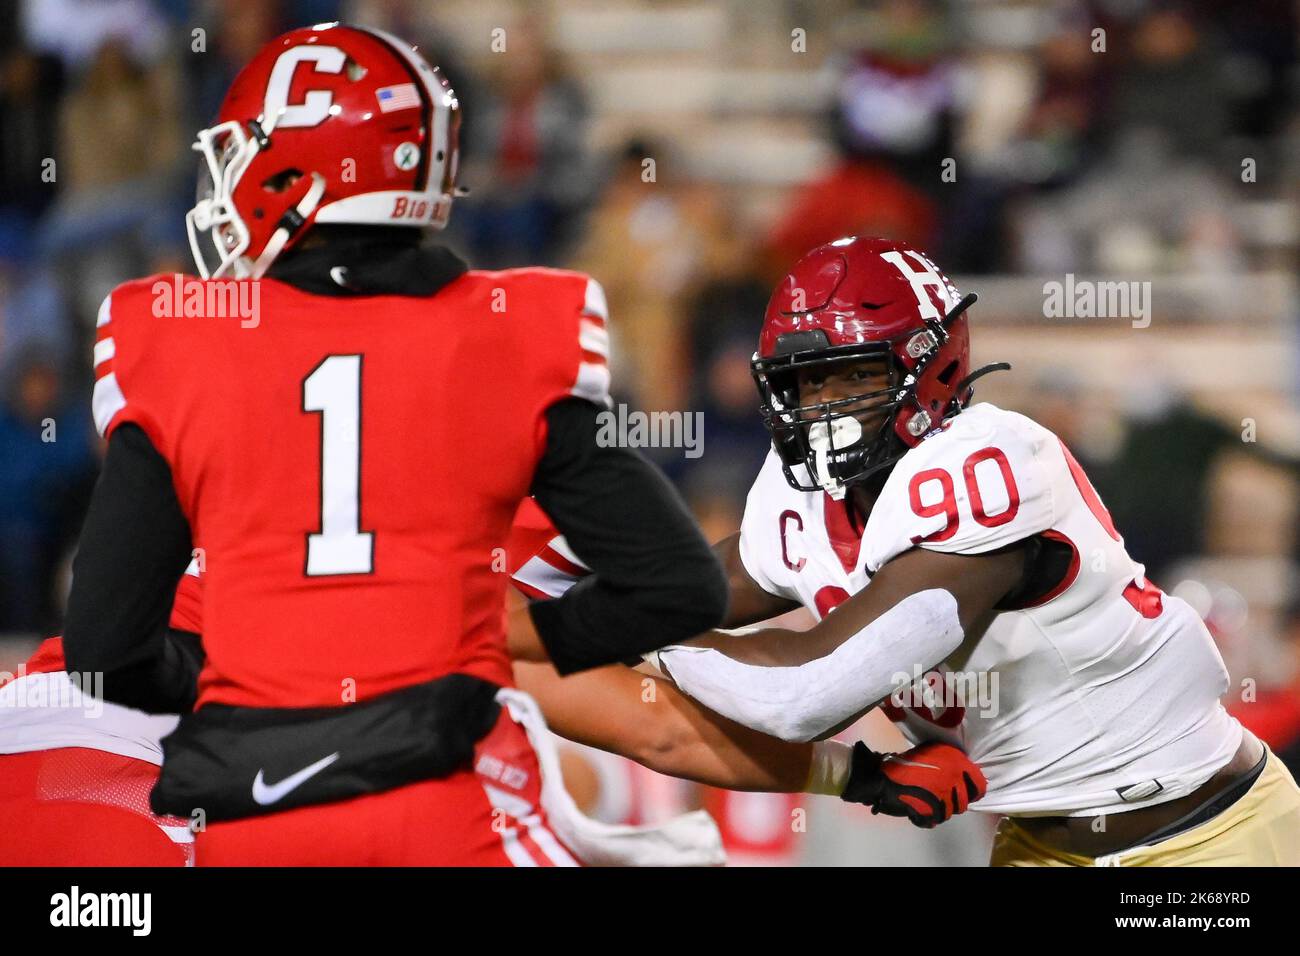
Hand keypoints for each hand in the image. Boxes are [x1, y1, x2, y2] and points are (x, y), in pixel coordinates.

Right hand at [840, 740, 986, 827]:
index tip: (968, 790)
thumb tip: (961, 771)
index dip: (974, 789)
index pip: (979, 785)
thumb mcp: (930, 753)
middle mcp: (953, 782)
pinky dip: (930, 817)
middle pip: (964, 801)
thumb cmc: (905, 762)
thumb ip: (948, 761)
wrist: (882, 778)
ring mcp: (943, 798)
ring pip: (951, 811)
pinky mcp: (931, 812)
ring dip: (942, 808)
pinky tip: (922, 809)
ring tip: (930, 801)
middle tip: (943, 795)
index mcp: (955, 764)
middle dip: (955, 800)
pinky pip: (937, 819)